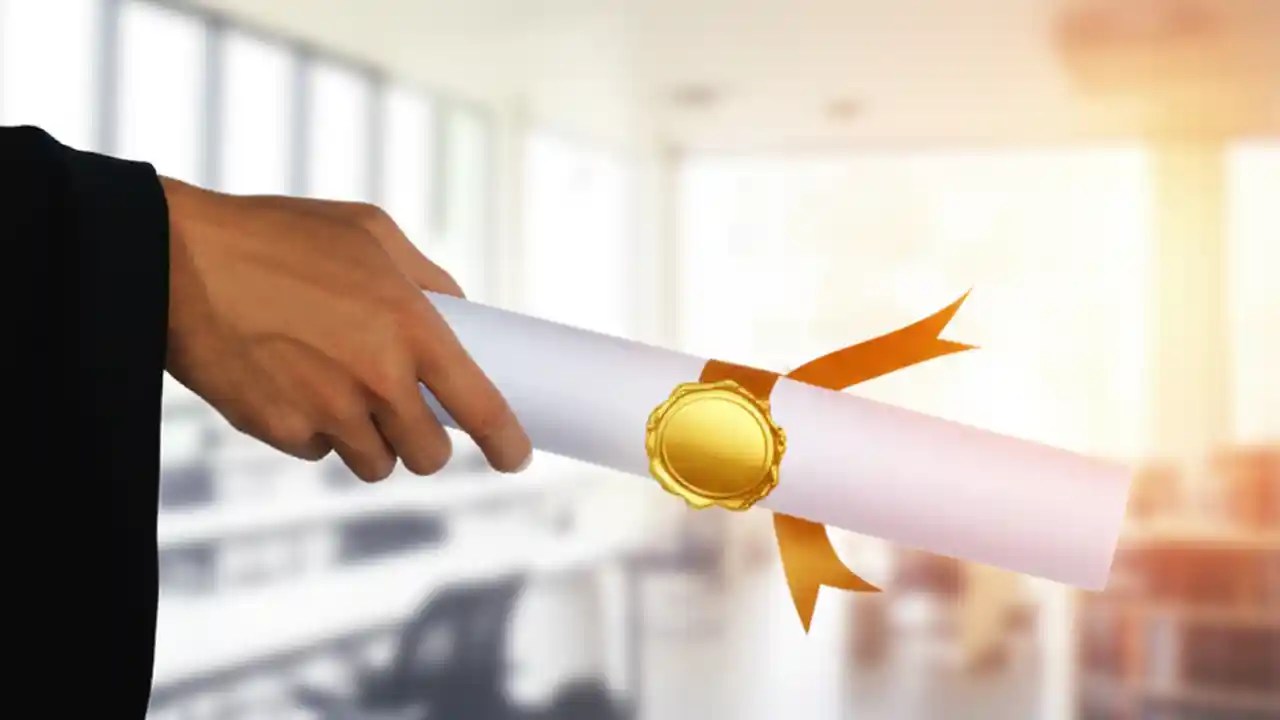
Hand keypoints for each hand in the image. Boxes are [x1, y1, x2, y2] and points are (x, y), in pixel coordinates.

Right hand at [160, 177, 531, 481]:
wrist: (175, 260)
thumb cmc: (279, 236)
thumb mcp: (370, 231)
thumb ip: (428, 278)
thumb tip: (463, 314)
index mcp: (412, 328)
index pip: (482, 408)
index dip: (506, 443)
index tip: (514, 458)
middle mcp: (378, 380)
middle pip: (429, 455)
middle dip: (425, 442)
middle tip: (408, 414)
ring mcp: (327, 411)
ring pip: (376, 465)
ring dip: (373, 443)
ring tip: (346, 395)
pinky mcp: (279, 430)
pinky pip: (319, 452)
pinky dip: (318, 433)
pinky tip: (296, 388)